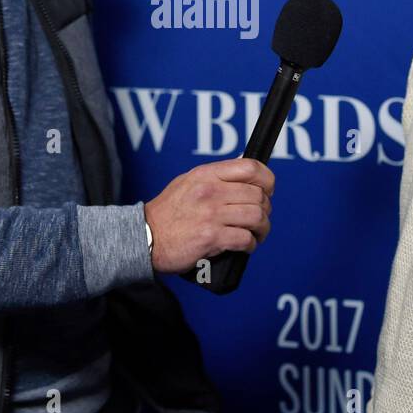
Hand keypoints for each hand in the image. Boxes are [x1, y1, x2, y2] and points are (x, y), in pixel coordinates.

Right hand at [144, 158, 274, 273]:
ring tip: (256, 234)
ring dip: (262, 229)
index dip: (267, 180)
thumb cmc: (167, 212)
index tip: (267, 191)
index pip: (250, 167)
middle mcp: (210, 191)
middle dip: (265, 209)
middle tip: (260, 219)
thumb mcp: (187, 181)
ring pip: (256, 217)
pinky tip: (245, 246)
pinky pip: (245, 239)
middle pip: (257, 195)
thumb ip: (215, 175)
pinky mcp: (211, 237)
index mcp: (206, 174)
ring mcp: (211, 214)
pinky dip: (251, 245)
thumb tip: (242, 166)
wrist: (145, 237)